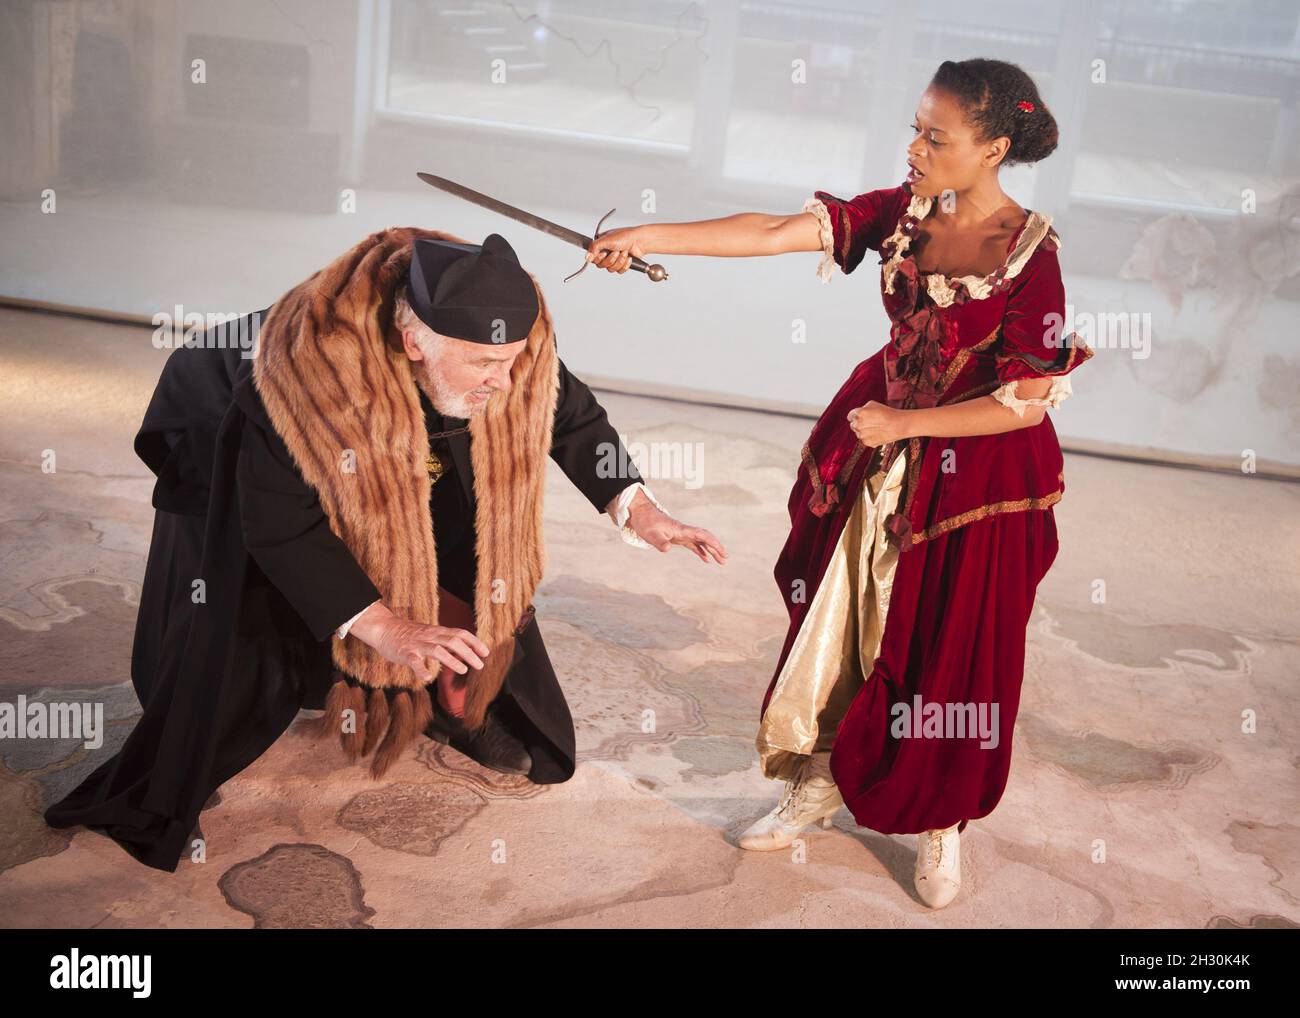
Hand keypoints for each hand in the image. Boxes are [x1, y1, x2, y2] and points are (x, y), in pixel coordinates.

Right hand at [347, 602, 489, 683]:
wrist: (384, 628)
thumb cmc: (409, 634)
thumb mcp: (430, 633)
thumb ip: (444, 640)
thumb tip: (463, 650)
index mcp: (437, 631)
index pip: (460, 633)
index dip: (474, 642)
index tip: (486, 652)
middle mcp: (430, 636)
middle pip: (453, 641)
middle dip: (469, 653)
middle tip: (480, 665)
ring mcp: (418, 644)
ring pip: (437, 650)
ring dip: (452, 660)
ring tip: (463, 670)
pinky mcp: (405, 653)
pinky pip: (414, 661)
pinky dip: (421, 669)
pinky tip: (428, 677)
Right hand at [585, 226, 646, 273]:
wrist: (640, 241)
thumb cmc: (626, 236)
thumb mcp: (607, 239)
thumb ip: (594, 247)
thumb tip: (587, 257)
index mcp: (600, 245)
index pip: (593, 258)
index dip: (599, 258)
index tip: (604, 253)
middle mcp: (606, 252)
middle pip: (601, 265)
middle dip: (611, 259)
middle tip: (616, 251)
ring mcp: (613, 259)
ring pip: (610, 269)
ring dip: (619, 261)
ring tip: (624, 253)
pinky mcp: (621, 265)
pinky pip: (619, 271)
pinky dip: (625, 265)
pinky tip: (628, 258)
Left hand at [627, 496, 727, 563]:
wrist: (640, 513)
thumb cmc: (645, 523)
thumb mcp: (650, 534)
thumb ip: (659, 542)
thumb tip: (667, 549)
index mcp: (681, 529)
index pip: (701, 535)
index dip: (712, 542)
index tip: (721, 551)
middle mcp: (684, 531)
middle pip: (705, 538)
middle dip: (716, 548)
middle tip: (725, 560)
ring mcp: (682, 534)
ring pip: (700, 542)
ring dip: (711, 551)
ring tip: (720, 561)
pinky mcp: (677, 537)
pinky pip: (693, 545)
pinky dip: (701, 551)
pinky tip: (706, 559)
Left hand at [847, 400, 910, 446]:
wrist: (898, 425)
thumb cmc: (887, 412)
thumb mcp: (872, 404)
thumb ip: (861, 409)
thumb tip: (856, 414)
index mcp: (859, 414)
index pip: (850, 416)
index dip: (855, 416)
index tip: (859, 417)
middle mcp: (858, 425)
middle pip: (853, 425)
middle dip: (859, 424)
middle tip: (870, 422)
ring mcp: (862, 435)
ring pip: (859, 433)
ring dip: (864, 431)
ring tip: (876, 427)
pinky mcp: (867, 443)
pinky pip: (864, 439)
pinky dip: (869, 437)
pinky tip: (878, 433)